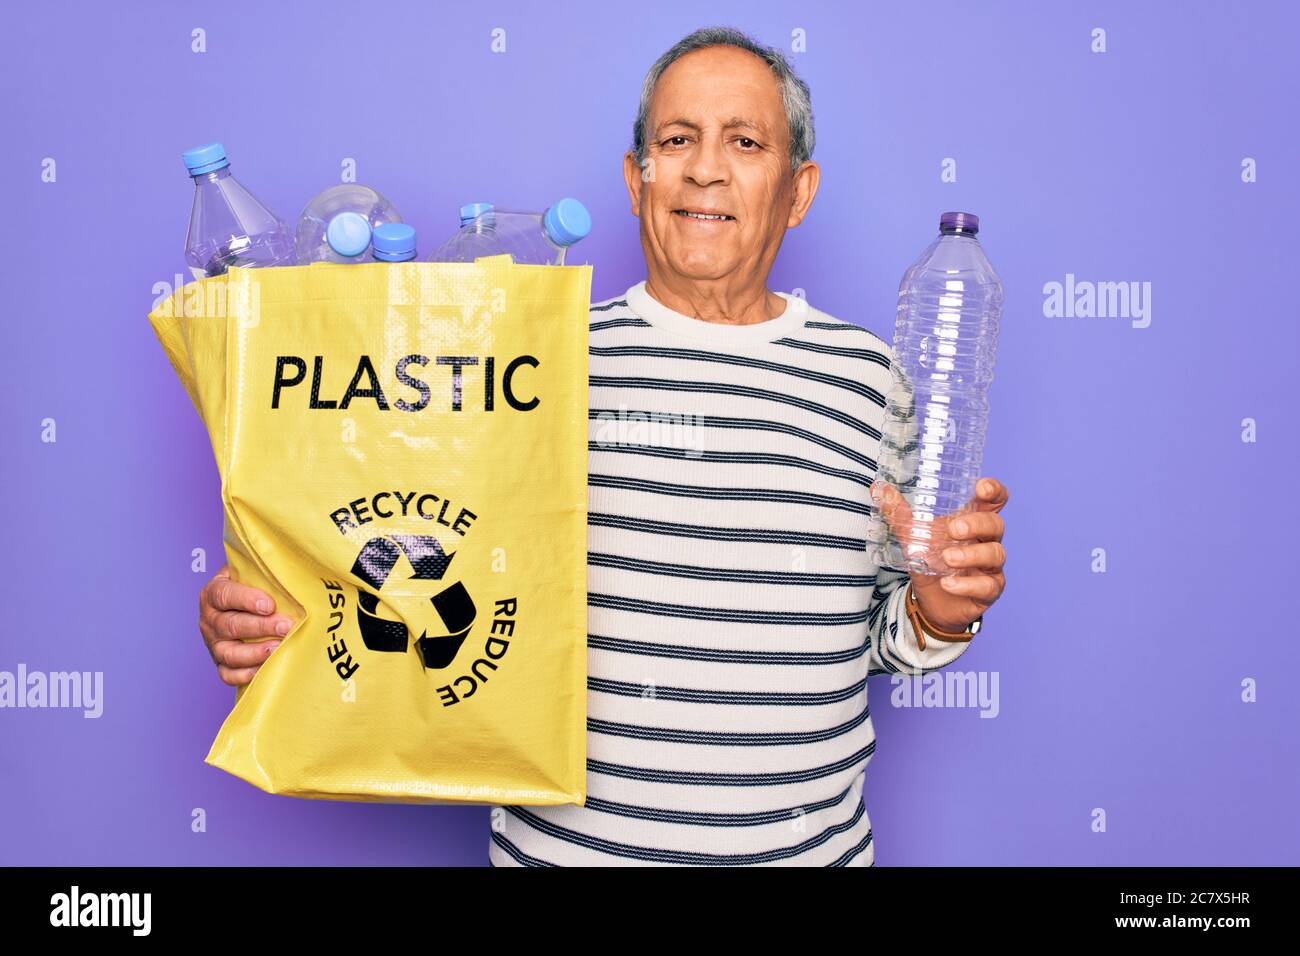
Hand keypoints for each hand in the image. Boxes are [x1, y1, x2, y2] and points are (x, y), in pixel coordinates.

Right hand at [198, 564, 294, 685]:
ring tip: (278, 649)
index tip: (269, 604)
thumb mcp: (254, 573)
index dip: (246, 599)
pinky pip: (228, 674)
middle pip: (230, 625)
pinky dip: (246, 674)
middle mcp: (210, 620)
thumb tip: (292, 572)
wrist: (247, 604)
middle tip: (285, 626)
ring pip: (228, 653)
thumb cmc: (255, 587)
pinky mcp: (221, 663)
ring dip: (254, 653)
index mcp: (214, 593)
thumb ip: (265, 571)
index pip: (224, 594)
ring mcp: (214, 644)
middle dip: (260, 627)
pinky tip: (266, 668)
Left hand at [872, 476, 1008, 632]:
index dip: (994, 490)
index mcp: (973, 521)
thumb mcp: (913, 537)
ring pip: (995, 554)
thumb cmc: (931, 562)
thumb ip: (899, 514)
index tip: (981, 488)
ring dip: (971, 555)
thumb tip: (877, 488)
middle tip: (953, 529)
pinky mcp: (989, 590)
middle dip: (976, 524)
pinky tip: (948, 584)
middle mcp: (986, 541)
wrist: (931, 604)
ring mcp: (991, 566)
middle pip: (995, 524)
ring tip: (947, 558)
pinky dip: (967, 585)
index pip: (994, 500)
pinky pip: (988, 586)